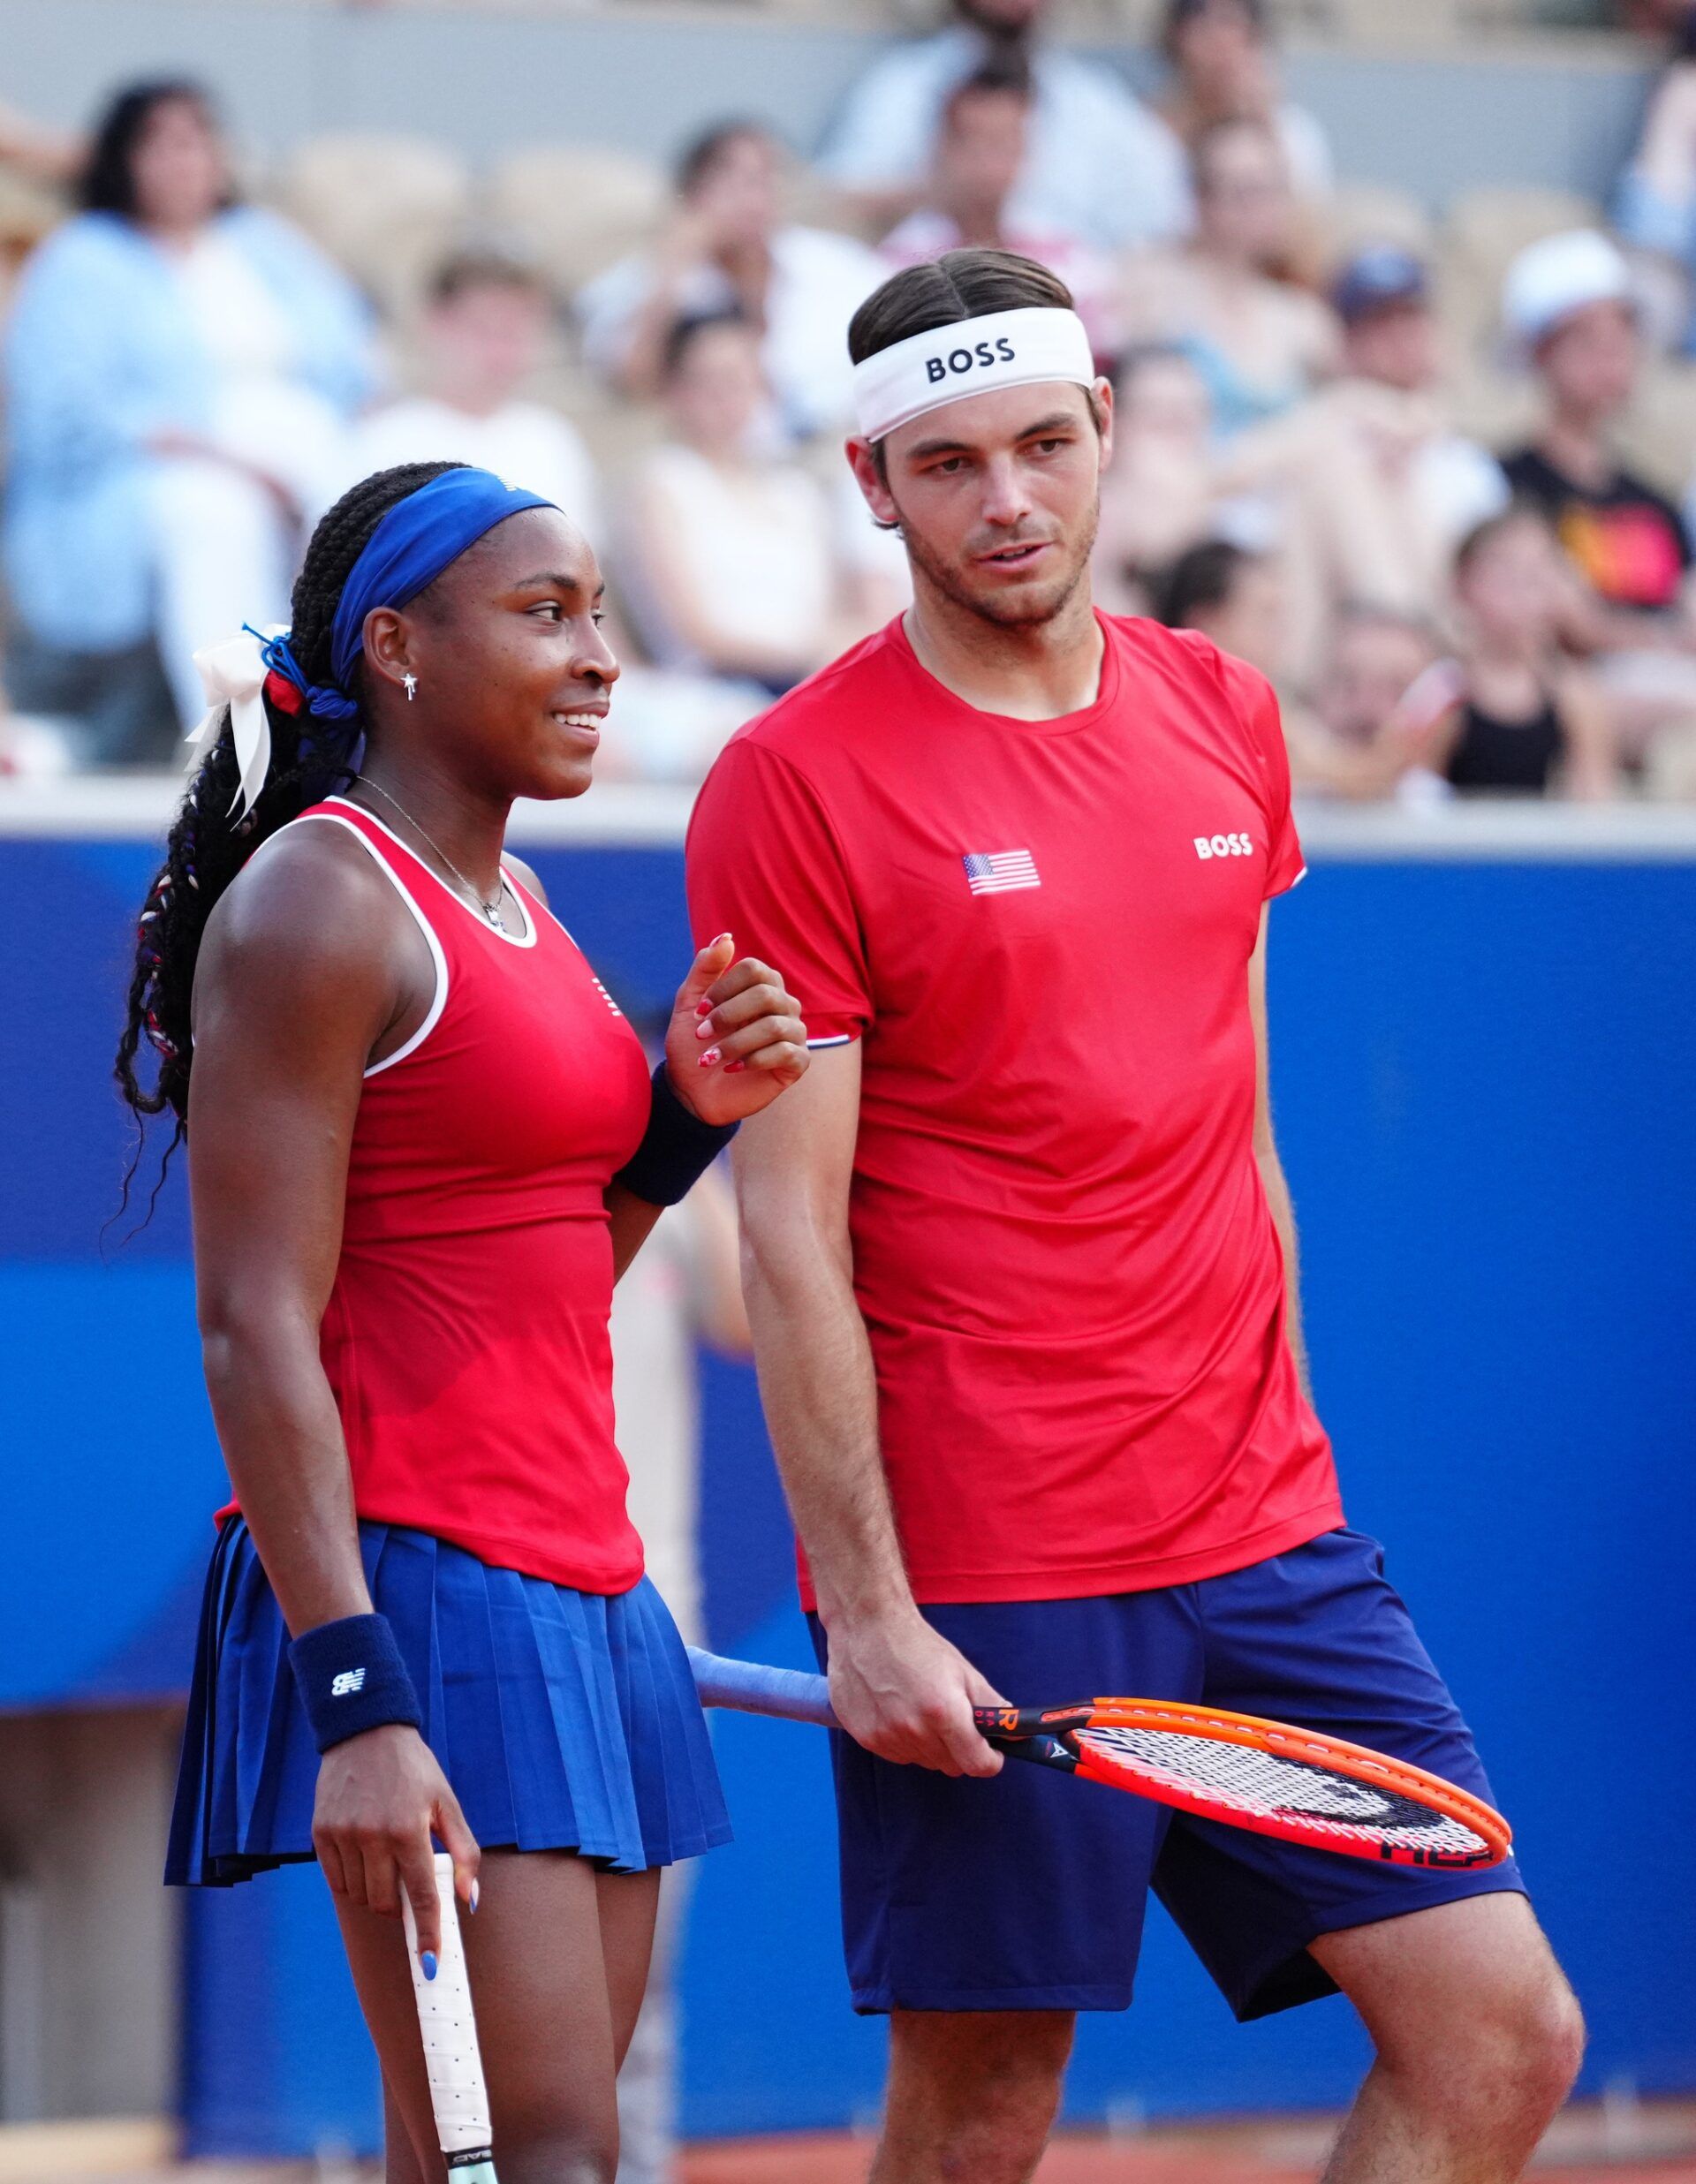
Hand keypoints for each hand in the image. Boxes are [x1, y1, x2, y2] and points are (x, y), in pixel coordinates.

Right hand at [312, 1723, 479, 1973]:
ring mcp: (343, 1836)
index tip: (430, 1963)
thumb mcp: (446, 1802)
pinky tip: (365, 1859)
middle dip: (403, 1907)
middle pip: (388, 1903)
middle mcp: (373, 1836)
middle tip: (410, 1885)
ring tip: (388, 1864)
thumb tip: (470, 1899)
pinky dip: (354, 1883)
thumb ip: (463, 1851)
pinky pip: (338, 1882)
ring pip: (361, 1897)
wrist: (365, 1731)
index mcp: (409, 1829)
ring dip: (378, 1894)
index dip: (428, 1933)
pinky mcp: (320, 1834)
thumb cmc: (414, 1770)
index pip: (422, 1895)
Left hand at [667, 932, 807, 1126]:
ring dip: (735, 1042)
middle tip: (701, 1035)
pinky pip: (785, 1052)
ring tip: (711, 1058)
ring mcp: (793, 1033)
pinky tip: (733, 1069)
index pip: (754, 969)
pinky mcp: (797, 1063)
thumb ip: (705, 969)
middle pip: (766, 994)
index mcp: (761, 986)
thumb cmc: (693, 1045)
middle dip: (727, 1015)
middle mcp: (783, 1005)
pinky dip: (753, 1060)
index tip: (698, 1012)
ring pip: (774, 1025)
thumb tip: (726, 937)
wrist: (693, 1091)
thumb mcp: (689, 1004)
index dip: (723, 988)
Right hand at [826, 1606, 1007, 1777]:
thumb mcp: (963, 1671)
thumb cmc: (918, 1645)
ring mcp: (887, 1736)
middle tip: (954, 1722)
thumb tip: (1015, 1732)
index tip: (991, 1751)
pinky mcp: (867, 1738)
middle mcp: (914, 1729)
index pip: (977, 1764)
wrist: (867, 1627)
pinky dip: (905, 1742)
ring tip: (921, 1710)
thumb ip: (992, 1705)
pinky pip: (899, 1755)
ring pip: (924, 1761)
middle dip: (960, 1750)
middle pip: (951, 1766)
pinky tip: (899, 1712)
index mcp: (944, 1711)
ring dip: (931, 1746)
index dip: (990, 1760)